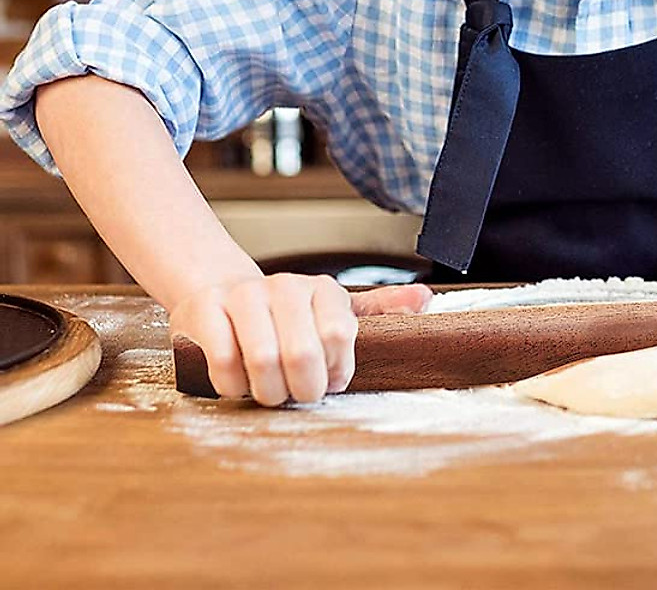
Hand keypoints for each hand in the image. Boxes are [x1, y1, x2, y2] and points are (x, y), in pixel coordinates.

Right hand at [169, 273, 432, 405]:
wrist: (219, 297)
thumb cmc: (287, 319)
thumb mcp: (334, 313)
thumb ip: (380, 311)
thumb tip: (425, 299)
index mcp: (324, 289)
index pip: (340, 336)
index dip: (335, 372)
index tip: (329, 382)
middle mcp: (286, 286)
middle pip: (301, 354)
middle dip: (300, 389)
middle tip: (296, 395)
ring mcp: (244, 295)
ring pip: (263, 361)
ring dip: (267, 391)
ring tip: (268, 391)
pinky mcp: (205, 311)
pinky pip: (224, 363)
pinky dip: (233, 387)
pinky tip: (238, 383)